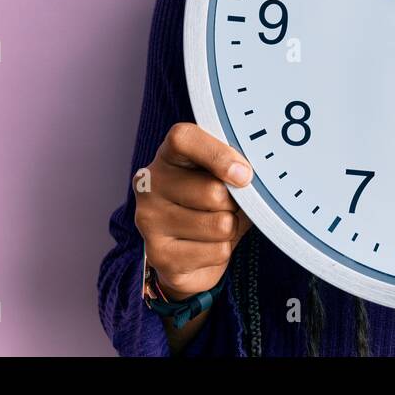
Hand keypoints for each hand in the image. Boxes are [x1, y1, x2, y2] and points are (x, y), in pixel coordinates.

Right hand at [134, 122, 255, 300]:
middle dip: (234, 204)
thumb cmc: (213, 206)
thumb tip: (245, 176)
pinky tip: (205, 249)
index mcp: (168, 155)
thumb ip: (235, 168)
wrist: (190, 256)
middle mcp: (150, 184)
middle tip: (225, 207)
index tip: (244, 175)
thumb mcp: (225, 178)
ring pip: (220, 224)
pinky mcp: (159, 255)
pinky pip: (217, 252)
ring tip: (214, 228)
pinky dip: (222, 252)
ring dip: (230, 229)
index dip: (218, 154)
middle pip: (214, 191)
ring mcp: (149, 220)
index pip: (185, 139)